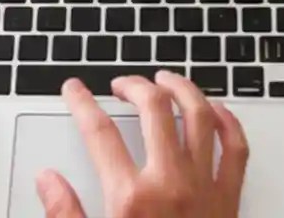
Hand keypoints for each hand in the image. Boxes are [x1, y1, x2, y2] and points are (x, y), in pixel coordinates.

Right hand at [37, 71, 248, 217]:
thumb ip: (65, 215)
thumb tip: (47, 180)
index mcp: (131, 199)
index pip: (99, 132)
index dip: (82, 102)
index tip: (75, 89)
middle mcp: (171, 184)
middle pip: (153, 108)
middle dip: (133, 85)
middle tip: (120, 83)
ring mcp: (205, 187)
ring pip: (198, 115)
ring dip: (181, 88)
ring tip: (165, 79)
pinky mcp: (231, 199)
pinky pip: (235, 147)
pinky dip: (227, 121)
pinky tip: (215, 110)